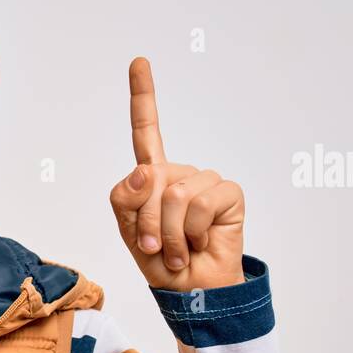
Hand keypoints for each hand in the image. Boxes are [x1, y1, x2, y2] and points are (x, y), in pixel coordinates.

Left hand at [108, 57, 245, 291]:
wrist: (191, 291)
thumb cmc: (161, 261)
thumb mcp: (128, 232)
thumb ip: (124, 200)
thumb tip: (144, 172)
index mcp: (153, 177)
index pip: (147, 132)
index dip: (143, 96)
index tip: (139, 61)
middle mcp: (180, 173)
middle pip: (149, 180)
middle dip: (145, 222)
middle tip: (155, 247)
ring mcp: (205, 181)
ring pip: (174, 195)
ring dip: (169, 234)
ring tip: (178, 249)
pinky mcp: (228, 194)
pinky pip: (200, 204)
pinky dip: (193, 232)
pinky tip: (200, 243)